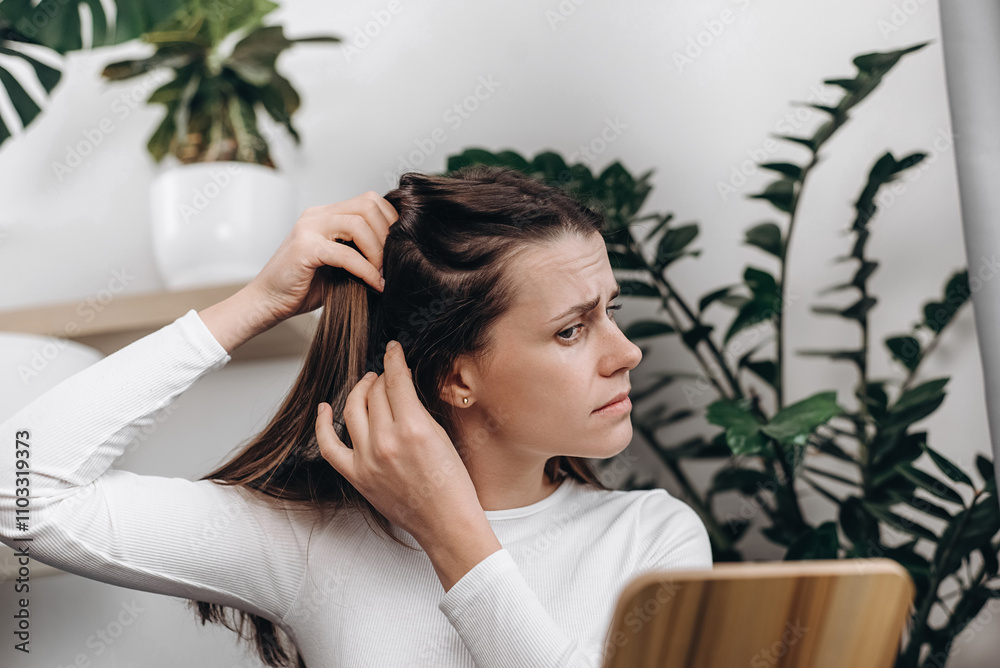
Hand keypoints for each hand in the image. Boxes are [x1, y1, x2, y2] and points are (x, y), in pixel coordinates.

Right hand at [245, 191, 397, 323]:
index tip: (399, 247)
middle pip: (368, 205)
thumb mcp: (340, 263)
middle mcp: (317, 215)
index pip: (369, 200)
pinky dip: (366, 270)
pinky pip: (346, 253)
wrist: (268, 302)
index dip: (390, 221)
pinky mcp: (305, 248)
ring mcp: (309, 228)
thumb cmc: (304, 287)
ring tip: (383, 274)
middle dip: (387, 234)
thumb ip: (360, 250)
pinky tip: (374, 284)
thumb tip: (398, 252)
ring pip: (358, 224)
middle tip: (393, 261)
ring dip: (378, 251)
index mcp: (326, 214)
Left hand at [315, 340, 485, 547]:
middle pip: (375, 393)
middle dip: (381, 377)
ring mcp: (367, 459)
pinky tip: (325, 408)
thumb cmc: (452, 484)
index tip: (393, 350)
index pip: (396, 380)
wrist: (446, 522)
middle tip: (386, 374)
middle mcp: (386, 441)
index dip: (393, 360)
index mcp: (413, 428)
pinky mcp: (357, 476)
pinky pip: (329, 445)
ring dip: (359, 391)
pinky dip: (323, 424)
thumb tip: (400, 389)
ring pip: (352, 409)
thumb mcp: (441, 436)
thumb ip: (417, 411)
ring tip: (366, 384)